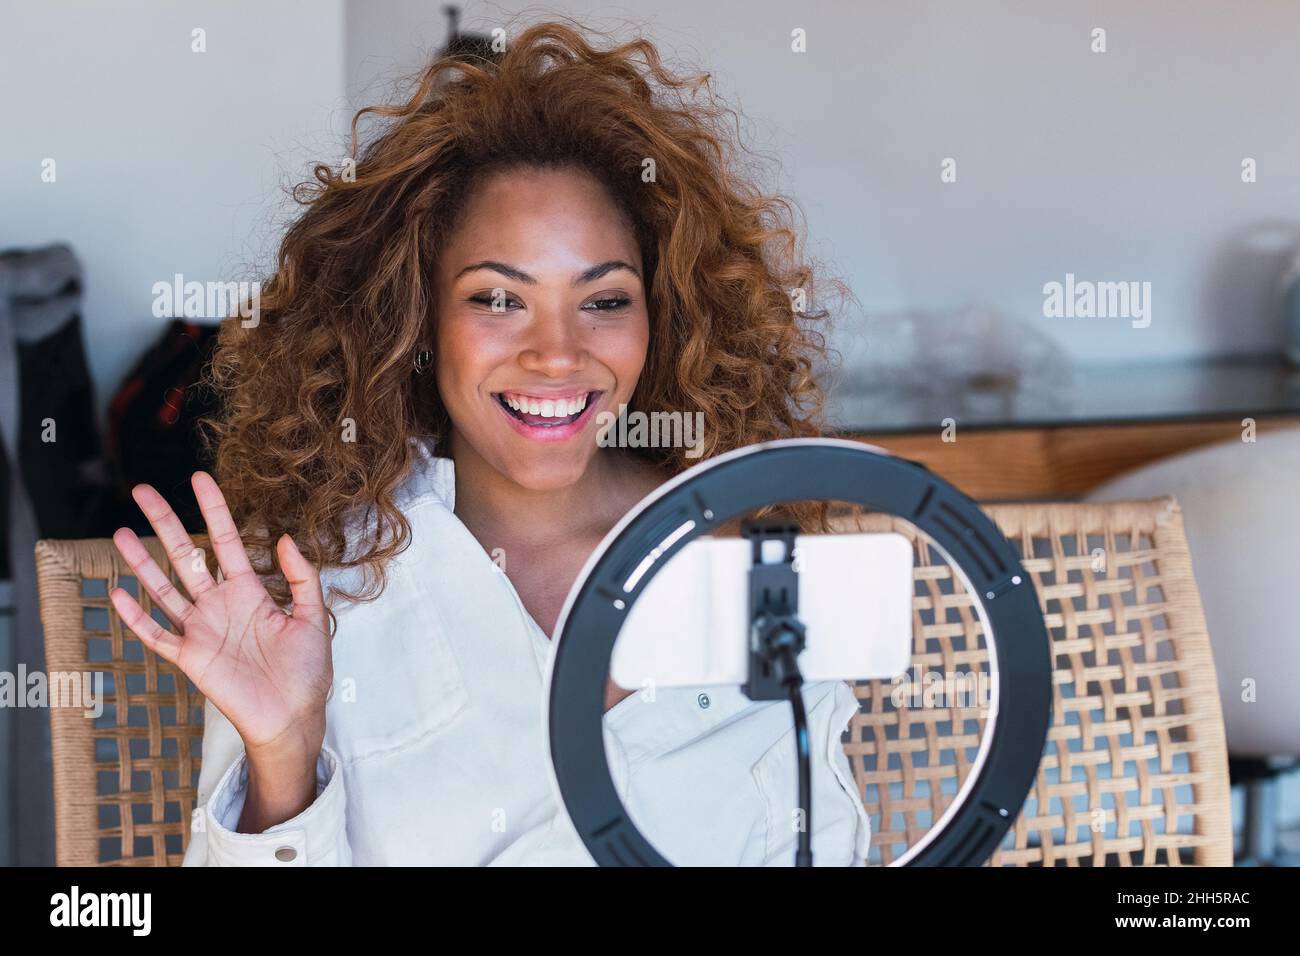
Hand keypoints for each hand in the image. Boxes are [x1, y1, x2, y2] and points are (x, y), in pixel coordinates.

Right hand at [110, 472, 332, 770]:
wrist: (294, 715)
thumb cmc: (306, 670)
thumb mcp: (312, 616)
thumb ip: (302, 577)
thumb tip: (285, 538)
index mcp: (250, 592)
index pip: (226, 541)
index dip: (214, 511)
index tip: (199, 479)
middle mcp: (220, 605)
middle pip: (187, 556)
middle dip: (165, 523)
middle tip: (142, 492)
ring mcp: (202, 630)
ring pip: (164, 588)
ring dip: (142, 562)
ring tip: (119, 533)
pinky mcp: (191, 658)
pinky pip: (157, 634)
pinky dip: (137, 616)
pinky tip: (118, 592)